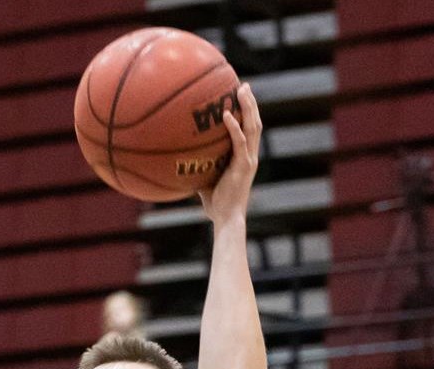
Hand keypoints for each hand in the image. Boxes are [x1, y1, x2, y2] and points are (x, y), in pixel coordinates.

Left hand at [198, 84, 261, 227]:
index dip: (248, 112)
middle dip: (251, 103)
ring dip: (248, 107)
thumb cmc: (216, 204)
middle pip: (255, 123)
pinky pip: (239, 142)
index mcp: (245, 157)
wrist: (227, 219)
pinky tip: (226, 114)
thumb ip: (199, 165)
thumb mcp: (206, 179)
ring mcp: (249, 160)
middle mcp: (250, 155)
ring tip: (241, 90)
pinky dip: (234, 127)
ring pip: (253, 128)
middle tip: (244, 85)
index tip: (241, 95)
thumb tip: (178, 157)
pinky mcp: (243, 166)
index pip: (250, 130)